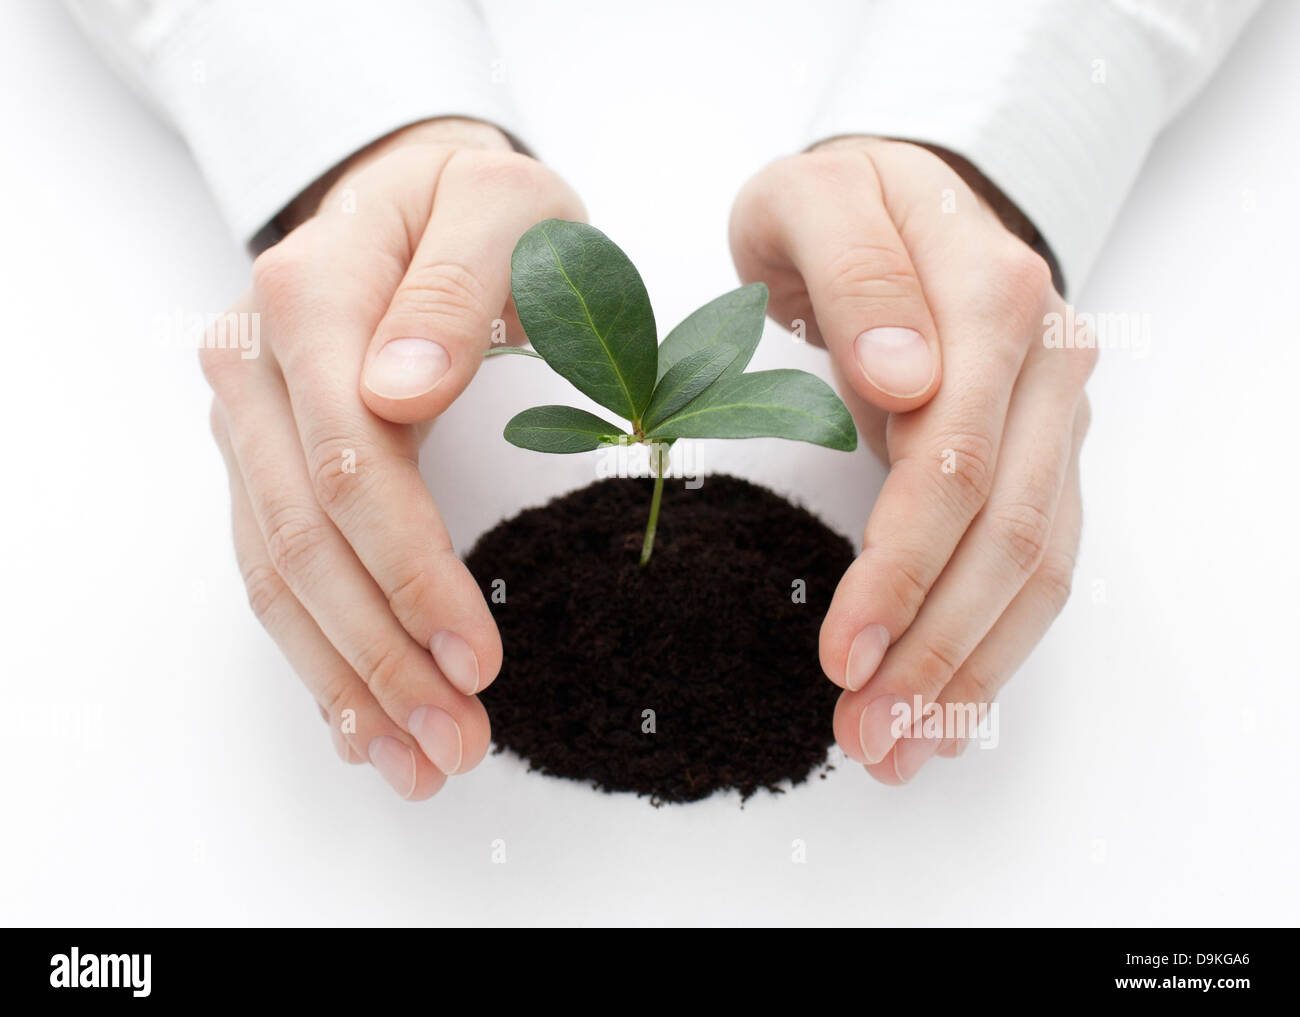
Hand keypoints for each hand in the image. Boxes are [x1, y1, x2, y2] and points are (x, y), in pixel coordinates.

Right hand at [202, 118, 584, 797]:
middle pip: (306, 541)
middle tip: (456, 745)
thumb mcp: (501, 210)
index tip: (478, 658)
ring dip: (349, 680)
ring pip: (279, 575)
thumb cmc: (475, 204)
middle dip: (383, 657)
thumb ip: (454, 289)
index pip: (351, 464)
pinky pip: (275, 570)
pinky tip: (360, 722)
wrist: (413, 192)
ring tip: (417, 763)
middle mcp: (256, 368)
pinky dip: (319, 654)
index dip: (411, 572)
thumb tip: (399, 390)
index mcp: (311, 300)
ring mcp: (251, 422)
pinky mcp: (265, 461)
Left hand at [730, 137, 1094, 783]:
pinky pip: (1038, 563)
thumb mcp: (816, 202)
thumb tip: (905, 380)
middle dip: (935, 647)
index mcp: (990, 300)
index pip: (953, 462)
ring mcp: (1051, 418)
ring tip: (898, 747)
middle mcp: (1044, 366)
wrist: (903, 190)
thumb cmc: (840, 202)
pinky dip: (995, 644)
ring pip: (1035, 566)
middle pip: (1005, 534)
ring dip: (970, 669)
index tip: (840, 653)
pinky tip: (949, 708)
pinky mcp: (1041, 457)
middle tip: (864, 734)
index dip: (900, 568)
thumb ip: (857, 280)